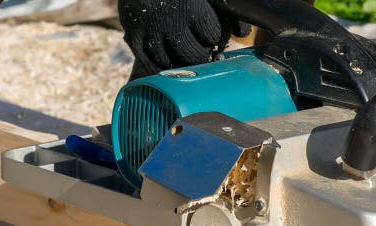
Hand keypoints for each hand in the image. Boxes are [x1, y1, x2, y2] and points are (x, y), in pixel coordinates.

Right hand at [119, 0, 249, 77]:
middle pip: (193, 55)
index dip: (214, 37)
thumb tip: (244, 33)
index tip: (211, 34)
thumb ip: (224, 9)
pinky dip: (159, 67)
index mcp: (191, 7)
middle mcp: (170, 21)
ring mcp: (149, 30)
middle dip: (200, 55)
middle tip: (200, 50)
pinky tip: (167, 63)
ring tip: (184, 55)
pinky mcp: (132, 35)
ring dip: (180, 63)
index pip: (212, 36)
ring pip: (170, 63)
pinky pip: (148, 63)